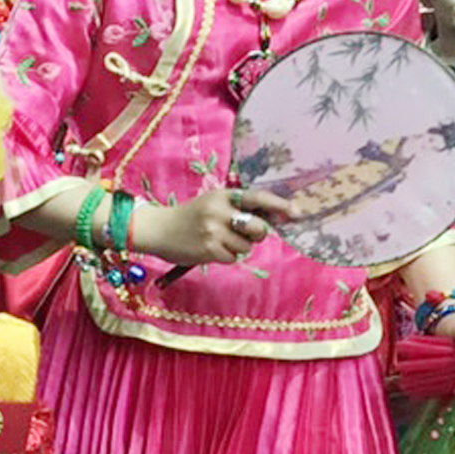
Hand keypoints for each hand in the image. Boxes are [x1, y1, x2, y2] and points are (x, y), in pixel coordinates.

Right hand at [142, 186, 290, 267]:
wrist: (157, 229)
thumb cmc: (189, 217)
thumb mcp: (212, 204)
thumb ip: (238, 208)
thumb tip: (273, 220)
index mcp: (223, 196)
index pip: (257, 198)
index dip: (279, 205)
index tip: (297, 212)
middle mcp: (219, 211)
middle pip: (259, 227)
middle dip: (257, 234)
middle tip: (242, 233)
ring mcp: (214, 231)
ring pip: (246, 246)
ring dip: (237, 247)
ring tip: (218, 241)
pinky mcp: (208, 249)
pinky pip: (232, 257)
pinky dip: (225, 256)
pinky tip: (210, 250)